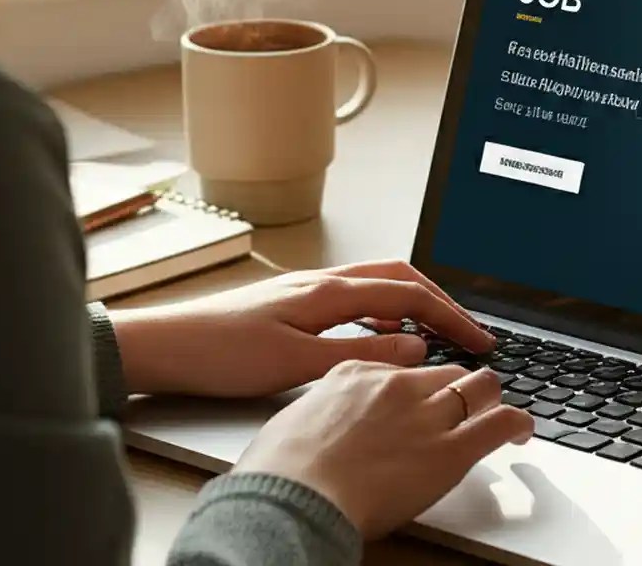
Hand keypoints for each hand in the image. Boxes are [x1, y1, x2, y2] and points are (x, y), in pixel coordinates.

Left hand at [109, 260, 495, 397]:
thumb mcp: (295, 364)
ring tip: (437, 335)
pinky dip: (383, 313)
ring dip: (414, 305)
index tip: (480, 340)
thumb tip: (416, 350)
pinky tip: (382, 338)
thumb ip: (361, 356)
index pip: (409, 296)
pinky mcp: (292, 305)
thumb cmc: (218, 354)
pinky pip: (355, 299)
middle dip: (441, 301)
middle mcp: (321, 283)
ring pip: (378, 286)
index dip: (451, 317)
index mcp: (328, 293)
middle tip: (469, 331)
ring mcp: (306, 291)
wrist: (162, 346)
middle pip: (400, 277)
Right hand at [235, 361, 532, 537]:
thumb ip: (324, 413)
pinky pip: (500, 423)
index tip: (419, 400)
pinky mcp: (451, 450)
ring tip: (493, 414)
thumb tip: (329, 425)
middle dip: (459, 388)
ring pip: (479, 387)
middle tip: (462, 408)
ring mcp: (427, 414)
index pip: (402, 368)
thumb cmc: (282, 471)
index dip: (416, 386)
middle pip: (446, 371)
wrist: (295, 495)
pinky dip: (518, 424)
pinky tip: (521, 433)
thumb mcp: (294, 421)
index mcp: (355, 372)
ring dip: (489, 399)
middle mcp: (397, 385)